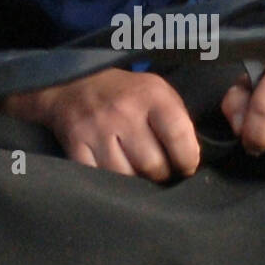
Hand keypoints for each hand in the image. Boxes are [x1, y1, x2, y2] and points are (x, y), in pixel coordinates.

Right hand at [4, 68, 199, 181]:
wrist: (74, 83)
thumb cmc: (126, 94)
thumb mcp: (157, 93)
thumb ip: (178, 122)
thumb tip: (190, 165)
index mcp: (151, 94)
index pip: (180, 137)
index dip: (187, 161)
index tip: (184, 167)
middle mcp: (123, 110)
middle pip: (153, 165)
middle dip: (159, 174)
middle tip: (157, 170)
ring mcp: (96, 127)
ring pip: (126, 177)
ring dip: (134, 181)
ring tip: (135, 169)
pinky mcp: (75, 142)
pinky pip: (98, 177)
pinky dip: (108, 181)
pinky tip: (113, 170)